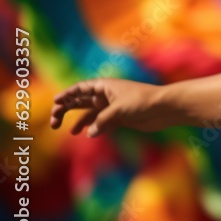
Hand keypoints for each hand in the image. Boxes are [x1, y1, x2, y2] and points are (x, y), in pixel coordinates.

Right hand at [50, 78, 172, 136]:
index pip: (81, 88)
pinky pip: (101, 123)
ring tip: (68, 131)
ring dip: (78, 121)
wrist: (165, 108)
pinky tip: (86, 134)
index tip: (55, 102)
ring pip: (90, 114)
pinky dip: (93, 128)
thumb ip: (102, 121)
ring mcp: (113, 107)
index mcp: (105, 86)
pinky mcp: (120, 118)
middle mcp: (107, 95)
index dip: (67, 94)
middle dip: (66, 109)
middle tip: (54, 121)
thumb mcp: (119, 110)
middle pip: (81, 101)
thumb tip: (90, 133)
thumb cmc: (143, 102)